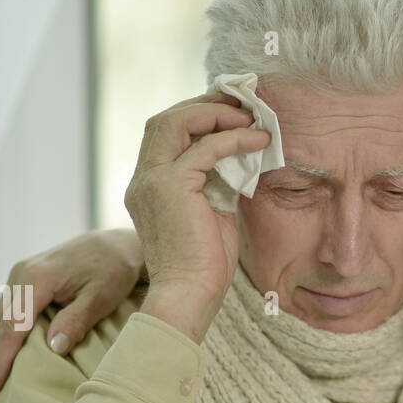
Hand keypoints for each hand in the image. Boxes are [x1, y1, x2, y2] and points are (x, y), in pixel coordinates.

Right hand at [0, 228, 142, 396]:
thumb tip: (54, 348)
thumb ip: (77, 320)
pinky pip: (7, 313)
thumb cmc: (113, 269)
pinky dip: (3, 335)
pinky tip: (2, 356)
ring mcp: (19, 277)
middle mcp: (20, 275)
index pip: (12, 327)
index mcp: (36, 278)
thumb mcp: (101, 296)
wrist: (114, 245)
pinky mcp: (23, 282)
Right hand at [125, 90, 270, 341]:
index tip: (231, 114)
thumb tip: (241, 157)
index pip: (166, 135)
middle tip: (243, 105)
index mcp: (148, 186)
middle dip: (206, 106)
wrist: (190, 296)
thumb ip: (217, 183)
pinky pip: (205, 147)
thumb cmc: (204, 267)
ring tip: (251, 118)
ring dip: (217, 114)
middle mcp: (143, 179)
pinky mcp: (170, 186)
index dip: (197, 117)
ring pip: (178, 122)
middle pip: (166, 119)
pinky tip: (259, 140)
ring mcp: (152, 180)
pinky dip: (234, 138)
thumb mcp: (212, 213)